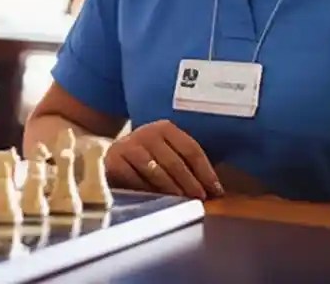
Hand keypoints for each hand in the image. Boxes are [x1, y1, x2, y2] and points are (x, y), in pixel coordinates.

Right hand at [104, 119, 222, 199]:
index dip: (206, 172)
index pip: (191, 149)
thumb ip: (188, 165)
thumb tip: (216, 190)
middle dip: (191, 183)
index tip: (216, 191)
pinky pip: (136, 180)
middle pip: (175, 161)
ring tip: (183, 202)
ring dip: (172, 189)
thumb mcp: (167, 152)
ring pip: (156, 171)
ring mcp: (129, 146)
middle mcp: (147, 133)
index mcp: (164, 128)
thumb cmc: (148, 157)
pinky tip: (158, 201)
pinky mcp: (114, 161)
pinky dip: (149, 192)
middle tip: (200, 199)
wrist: (112, 155)